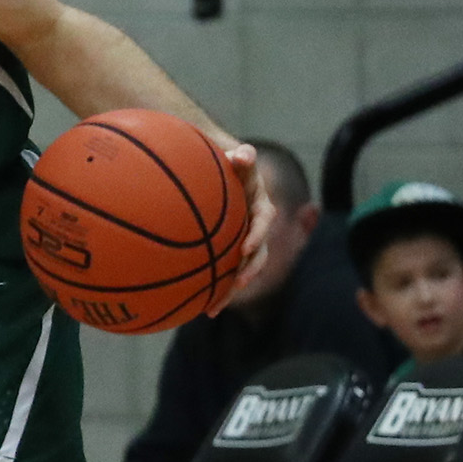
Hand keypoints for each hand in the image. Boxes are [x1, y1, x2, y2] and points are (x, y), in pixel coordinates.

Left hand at [211, 142, 276, 316]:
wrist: (218, 171)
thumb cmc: (225, 162)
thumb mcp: (235, 157)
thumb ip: (241, 156)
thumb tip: (244, 154)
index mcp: (260, 206)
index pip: (263, 222)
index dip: (257, 235)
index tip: (245, 248)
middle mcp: (256, 227)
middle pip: (258, 253)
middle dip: (250, 270)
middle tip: (238, 282)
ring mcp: (244, 241)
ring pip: (243, 269)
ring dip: (231, 288)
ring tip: (215, 306)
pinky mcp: (230, 252)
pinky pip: (226, 273)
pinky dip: (215, 289)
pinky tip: (200, 308)